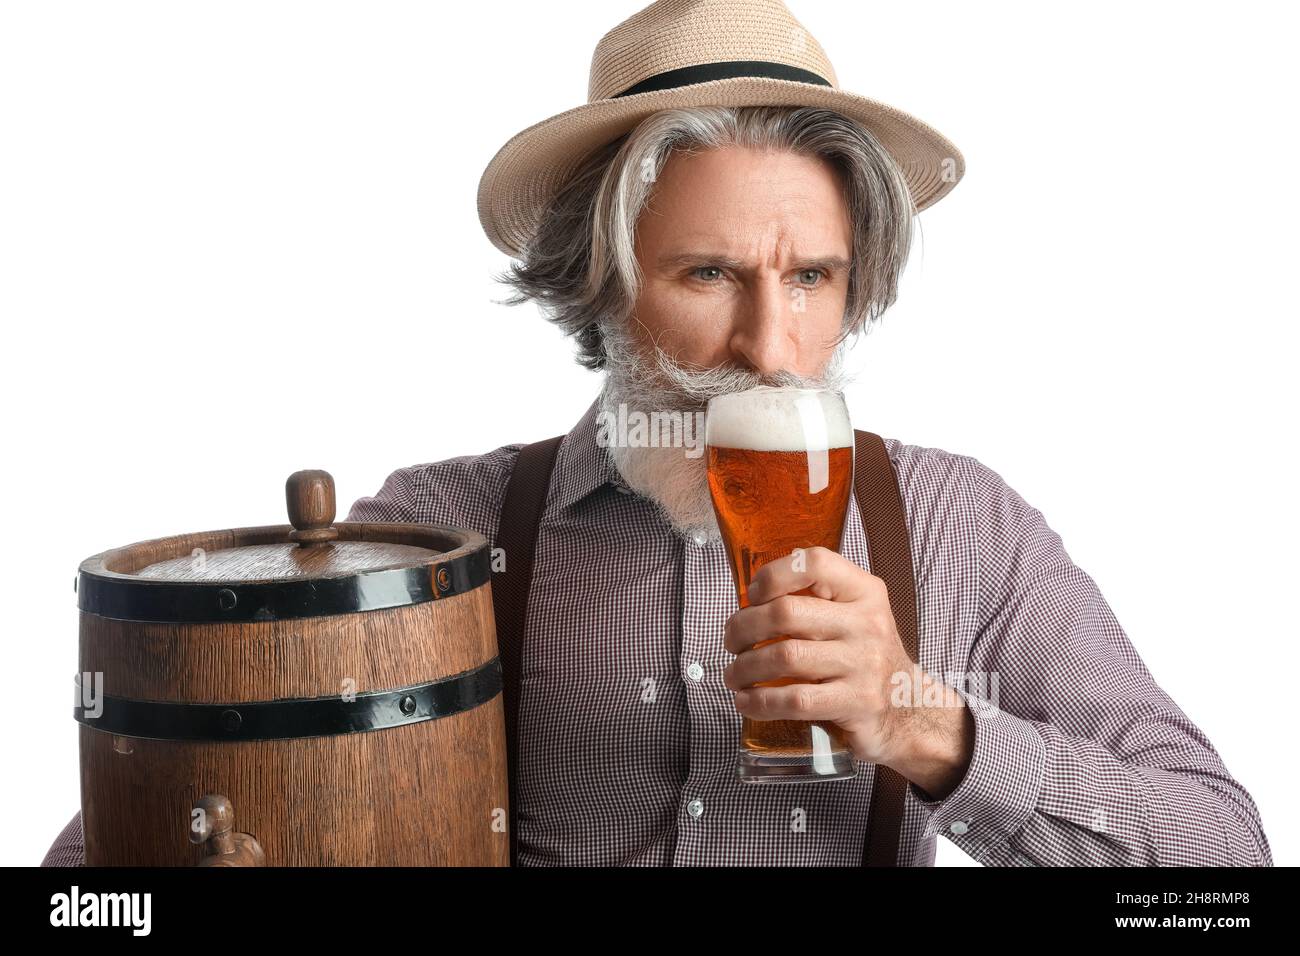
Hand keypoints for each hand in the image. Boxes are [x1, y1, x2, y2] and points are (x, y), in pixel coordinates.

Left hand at [721, 546, 973, 798]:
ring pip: (785, 656)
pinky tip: (747, 701)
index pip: (814, 563)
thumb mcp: (855, 615)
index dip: (773, 575)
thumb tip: (749, 599)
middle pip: (786, 613)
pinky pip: (794, 700)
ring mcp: (864, 664)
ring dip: (745, 667)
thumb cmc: (865, 658)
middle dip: (743, 627)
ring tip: (735, 674)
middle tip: (732, 641)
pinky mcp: (856, 704)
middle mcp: (867, 623)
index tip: (752, 595)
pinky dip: (760, 702)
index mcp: (864, 592)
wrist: (909, 710)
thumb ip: (815, 599)